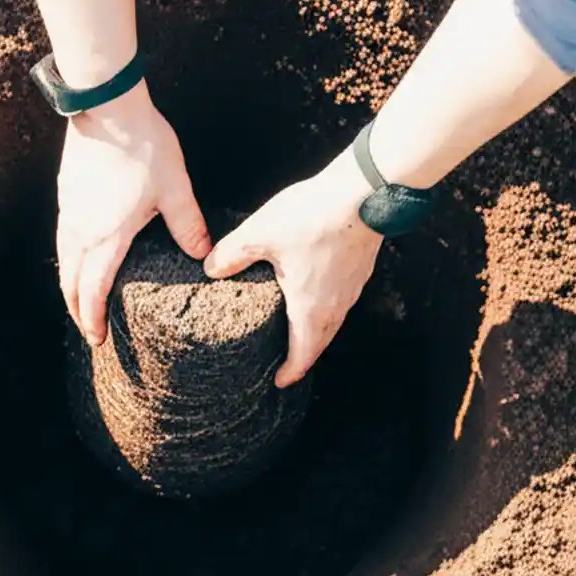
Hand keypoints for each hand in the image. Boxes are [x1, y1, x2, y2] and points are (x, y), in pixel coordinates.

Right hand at [57, 83, 210, 344]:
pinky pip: (64, 239)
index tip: (99, 338)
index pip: (93, 292)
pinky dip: (69, 260)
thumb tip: (203, 255)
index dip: (93, 319)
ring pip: (64, 261)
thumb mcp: (176, 189)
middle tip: (90, 331)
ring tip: (83, 301)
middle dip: (78, 311)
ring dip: (71, 287)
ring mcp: (70, 212)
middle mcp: (81, 230)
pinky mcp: (66, 195)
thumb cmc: (143, 146)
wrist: (108, 106)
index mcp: (107, 236)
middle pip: (70, 283)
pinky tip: (81, 258)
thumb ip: (188, 225)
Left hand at [204, 149, 382, 387]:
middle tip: (286, 363)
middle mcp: (336, 306)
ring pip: (333, 322)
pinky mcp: (360, 269)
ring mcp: (352, 288)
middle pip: (320, 343)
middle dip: (303, 357)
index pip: (302, 356)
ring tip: (298, 330)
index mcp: (310, 309)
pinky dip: (328, 307)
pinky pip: (342, 300)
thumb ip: (232, 254)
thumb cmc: (313, 217)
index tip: (279, 382)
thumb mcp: (260, 234)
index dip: (290, 373)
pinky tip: (316, 290)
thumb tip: (211, 269)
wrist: (364, 193)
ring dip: (316, 332)